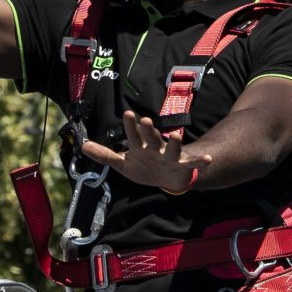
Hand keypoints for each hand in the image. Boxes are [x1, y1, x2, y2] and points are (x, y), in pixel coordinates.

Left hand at [83, 110, 206, 194]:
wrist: (167, 178)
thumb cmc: (144, 167)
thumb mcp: (123, 164)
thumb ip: (104, 155)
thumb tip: (83, 146)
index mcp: (141, 146)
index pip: (134, 135)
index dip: (131, 126)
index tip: (127, 114)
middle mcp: (156, 148)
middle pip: (152, 138)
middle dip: (149, 130)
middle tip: (146, 120)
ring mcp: (170, 156)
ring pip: (172, 148)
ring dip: (174, 142)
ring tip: (176, 135)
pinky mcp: (182, 166)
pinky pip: (192, 164)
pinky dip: (200, 161)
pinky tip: (208, 160)